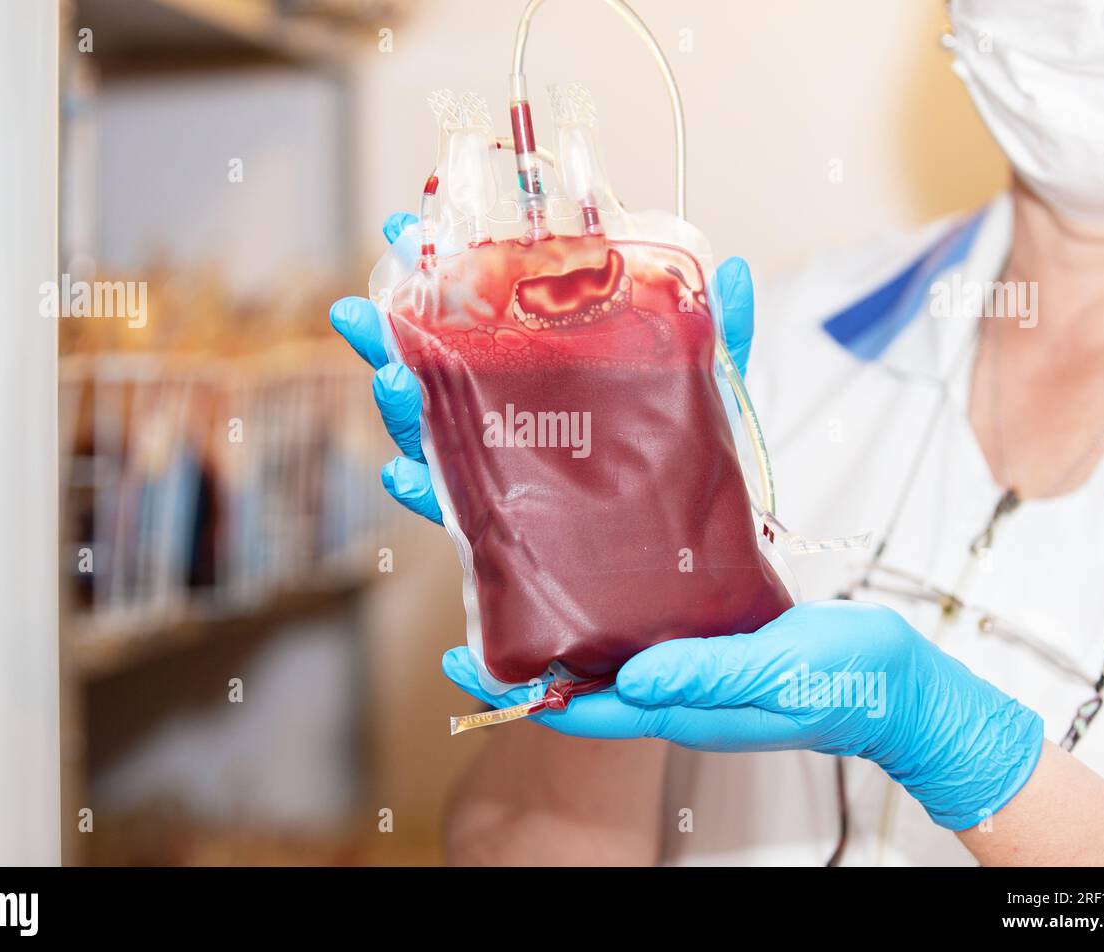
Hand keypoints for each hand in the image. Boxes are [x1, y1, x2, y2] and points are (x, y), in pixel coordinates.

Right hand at [328, 212, 754, 522]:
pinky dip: (426, 495)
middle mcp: (518, 426)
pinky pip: (458, 516)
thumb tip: (741, 270)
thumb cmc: (692, 472)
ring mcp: (508, 479)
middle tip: (362, 306)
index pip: (486, 322)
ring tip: (387, 379)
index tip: (408, 234)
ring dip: (397, 407)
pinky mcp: (511, 540)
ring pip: (435, 437)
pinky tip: (407, 475)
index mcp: (551, 383)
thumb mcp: (709, 401)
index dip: (445, 279)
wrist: (702, 564)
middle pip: (441, 375)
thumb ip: (717, 339)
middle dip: (393, 336)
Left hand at [443, 600, 1043, 829]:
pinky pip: (640, 623)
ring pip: (601, 641)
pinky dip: (605, 596)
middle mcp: (668, 687)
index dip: (514, 687)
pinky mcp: (707, 639)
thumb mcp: (774, 675)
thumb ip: (706, 675)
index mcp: (677, 706)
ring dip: (554, 608)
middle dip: (518, 635)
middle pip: (573, 668)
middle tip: (468, 579)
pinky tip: (591, 561)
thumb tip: (632, 675)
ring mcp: (686, 664)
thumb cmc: (844, 685)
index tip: (459, 660)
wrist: (896, 683)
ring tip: (512, 558)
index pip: (574, 705)